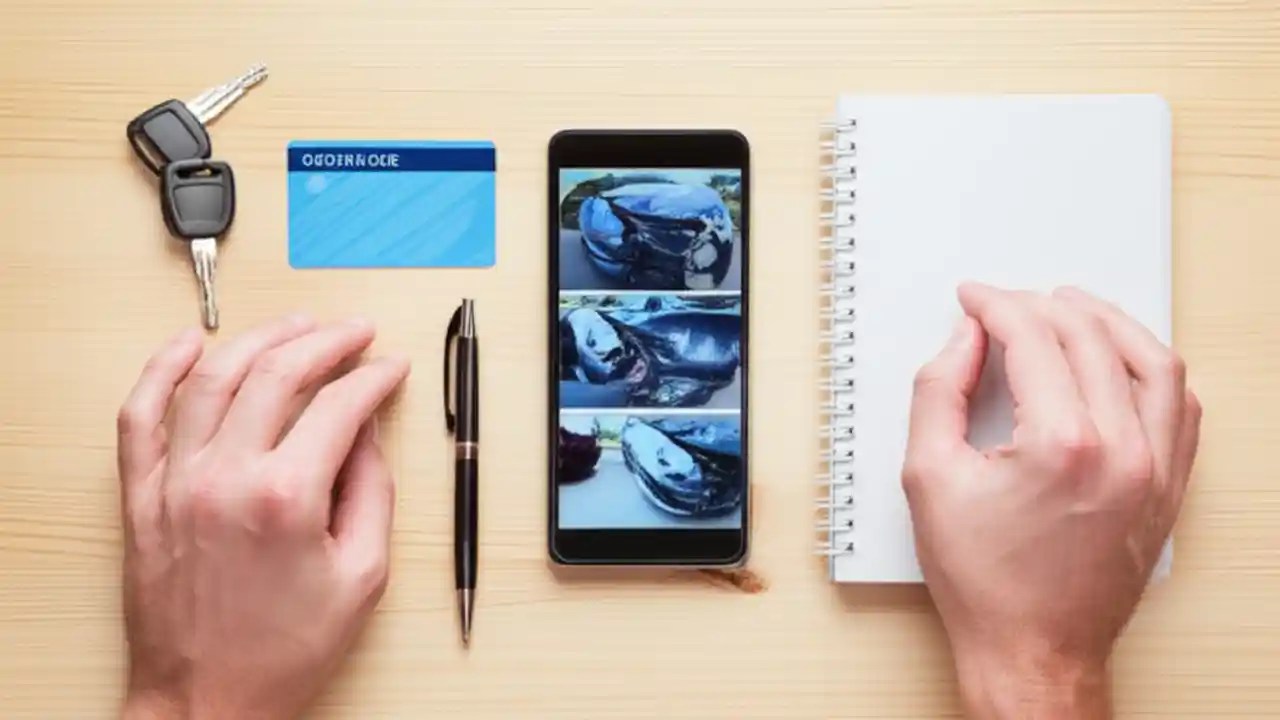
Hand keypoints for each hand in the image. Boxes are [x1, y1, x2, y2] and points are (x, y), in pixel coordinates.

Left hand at [116, 316, 410, 719]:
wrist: (206, 702)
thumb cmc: (286, 650)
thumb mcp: (363, 576)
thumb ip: (372, 491)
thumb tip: (366, 430)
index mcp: (288, 497)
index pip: (340, 406)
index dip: (374, 378)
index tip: (391, 368)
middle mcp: (227, 477)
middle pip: (279, 376)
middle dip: (327, 343)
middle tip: (355, 333)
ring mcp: (176, 482)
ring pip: (214, 380)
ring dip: (260, 340)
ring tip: (295, 326)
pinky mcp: (143, 497)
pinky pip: (139, 417)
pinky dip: (160, 371)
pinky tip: (189, 344)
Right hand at [903, 284, 1200, 719]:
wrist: (1031, 651)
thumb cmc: (983, 581)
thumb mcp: (928, 477)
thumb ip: (940, 392)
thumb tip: (966, 340)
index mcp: (1062, 445)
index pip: (1034, 338)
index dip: (996, 305)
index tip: (974, 299)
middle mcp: (1122, 450)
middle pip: (1090, 337)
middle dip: (1041, 305)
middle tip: (1005, 304)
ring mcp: (1156, 470)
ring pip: (1151, 361)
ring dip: (1108, 322)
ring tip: (1070, 308)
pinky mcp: (1169, 488)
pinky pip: (1180, 405)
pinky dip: (1151, 368)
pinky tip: (1121, 359)